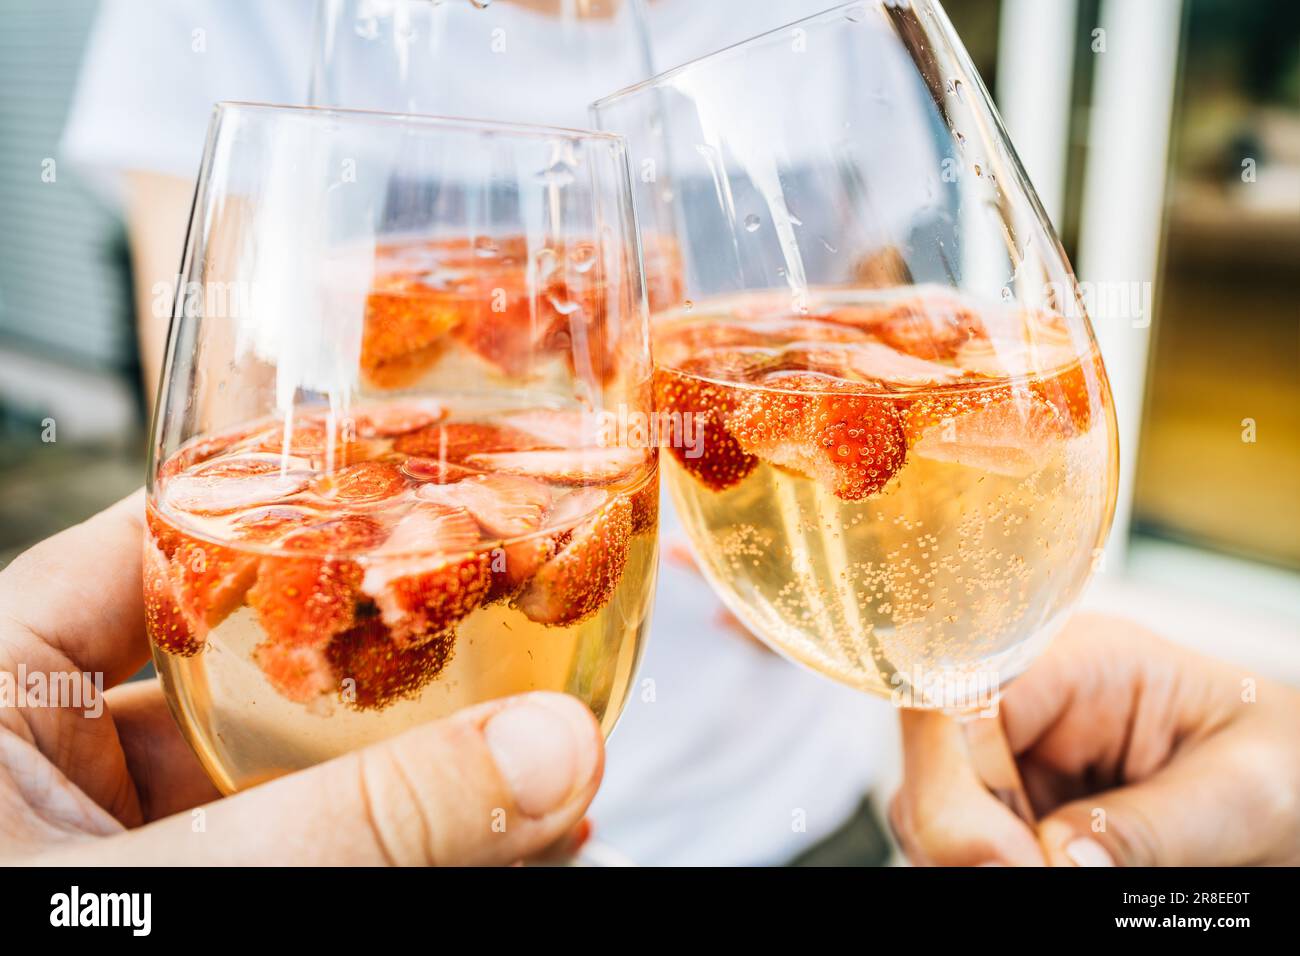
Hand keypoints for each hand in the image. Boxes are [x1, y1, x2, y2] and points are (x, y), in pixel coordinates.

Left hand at [0, 492, 602, 864]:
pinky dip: (391, 858)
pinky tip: (501, 857)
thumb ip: (358, 829)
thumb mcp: (161, 896)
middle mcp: (44, 745)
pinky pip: (299, 853)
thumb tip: (555, 755)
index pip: (171, 540)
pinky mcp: (169, 892)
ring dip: (418, 782)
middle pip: (255, 660)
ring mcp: (113, 835)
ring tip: (544, 783)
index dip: (307, 513)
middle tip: (522, 659)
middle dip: (398, 673)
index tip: (439, 498)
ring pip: (292, 772)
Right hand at [890, 613, 1299, 865]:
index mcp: (1083, 660)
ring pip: (932, 807)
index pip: (971, 689)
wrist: (1296, 800)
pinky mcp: (1011, 814)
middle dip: (958, 827)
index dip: (960, 770)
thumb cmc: (1283, 767)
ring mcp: (1012, 761)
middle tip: (1022, 877)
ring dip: (967, 857)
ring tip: (1050, 877)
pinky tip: (1040, 875)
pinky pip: (961, 847)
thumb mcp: (1246, 795)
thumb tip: (1062, 861)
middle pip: (935, 754)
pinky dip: (982, 869)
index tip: (1004, 853)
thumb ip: (1154, 826)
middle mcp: (1030, 703)